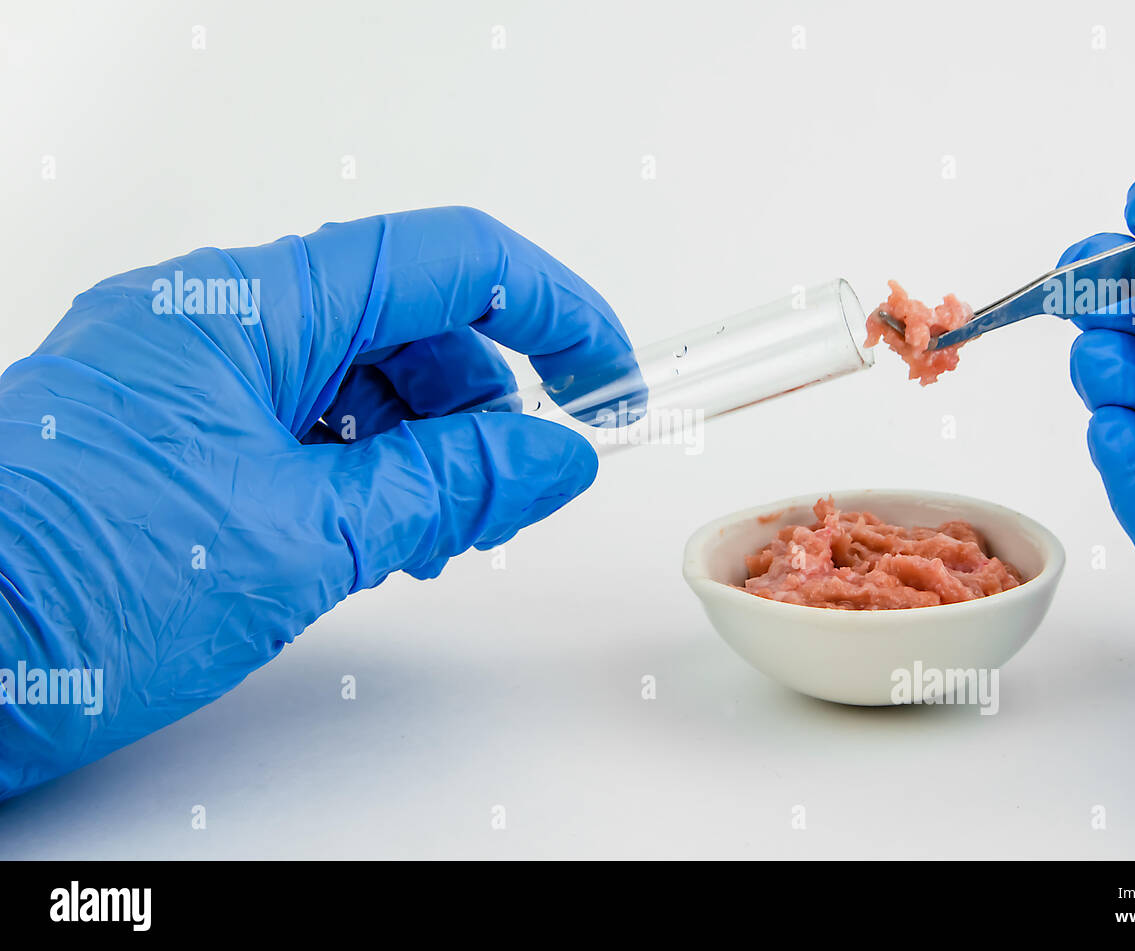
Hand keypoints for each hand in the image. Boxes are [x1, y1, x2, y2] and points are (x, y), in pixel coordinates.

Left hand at [0, 207, 635, 797]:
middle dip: (486, 397)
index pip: (444, 259)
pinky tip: (385, 532)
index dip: (550, 309)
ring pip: (361, 378)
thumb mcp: (294, 537)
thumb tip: (554, 455)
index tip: (606, 377)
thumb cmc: (54, 596)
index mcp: (242, 306)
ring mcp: (194, 379)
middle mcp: (216, 322)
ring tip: (446, 529)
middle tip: (527, 481)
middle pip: (407, 320)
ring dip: (429, 443)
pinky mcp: (181, 436)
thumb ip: (443, 487)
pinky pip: (309, 424)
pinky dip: (368, 472)